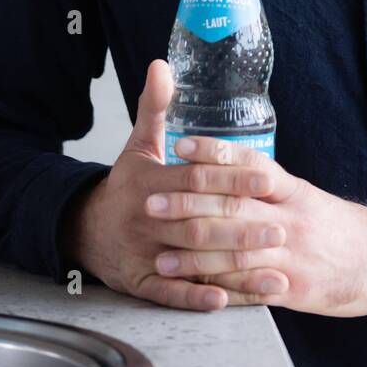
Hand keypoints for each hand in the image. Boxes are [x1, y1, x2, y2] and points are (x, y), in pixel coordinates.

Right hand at [59, 59, 254, 310]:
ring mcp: (142, 254)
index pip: (194, 181)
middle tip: (281, 232)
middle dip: (241, 230)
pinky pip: (169, 295)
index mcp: (148, 183)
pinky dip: (196, 299)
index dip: (229, 181)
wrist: (85, 229)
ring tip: (274, 275)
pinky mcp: (139, 284)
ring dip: (234, 271)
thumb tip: (162, 64)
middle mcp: (145, 220)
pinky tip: (226, 302)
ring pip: (191, 263)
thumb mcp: (138, 144)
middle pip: (197, 225)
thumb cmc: (125, 184)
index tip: (266, 183)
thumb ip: (154, 106)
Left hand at [145, 132, 366, 317]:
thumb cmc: (332, 225)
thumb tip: (222, 165)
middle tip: (152, 200)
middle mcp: (290, 218)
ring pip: (235, 252)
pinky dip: (219, 290)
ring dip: (194, 255)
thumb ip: (266, 185)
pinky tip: (194, 291)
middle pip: (234, 207)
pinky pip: (249, 290)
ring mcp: (291, 255)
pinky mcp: (292, 289)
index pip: (250, 164)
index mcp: (292, 190)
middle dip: (189, 204)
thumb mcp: (304, 195)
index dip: (215, 154)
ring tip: (161, 256)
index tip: (182, 145)